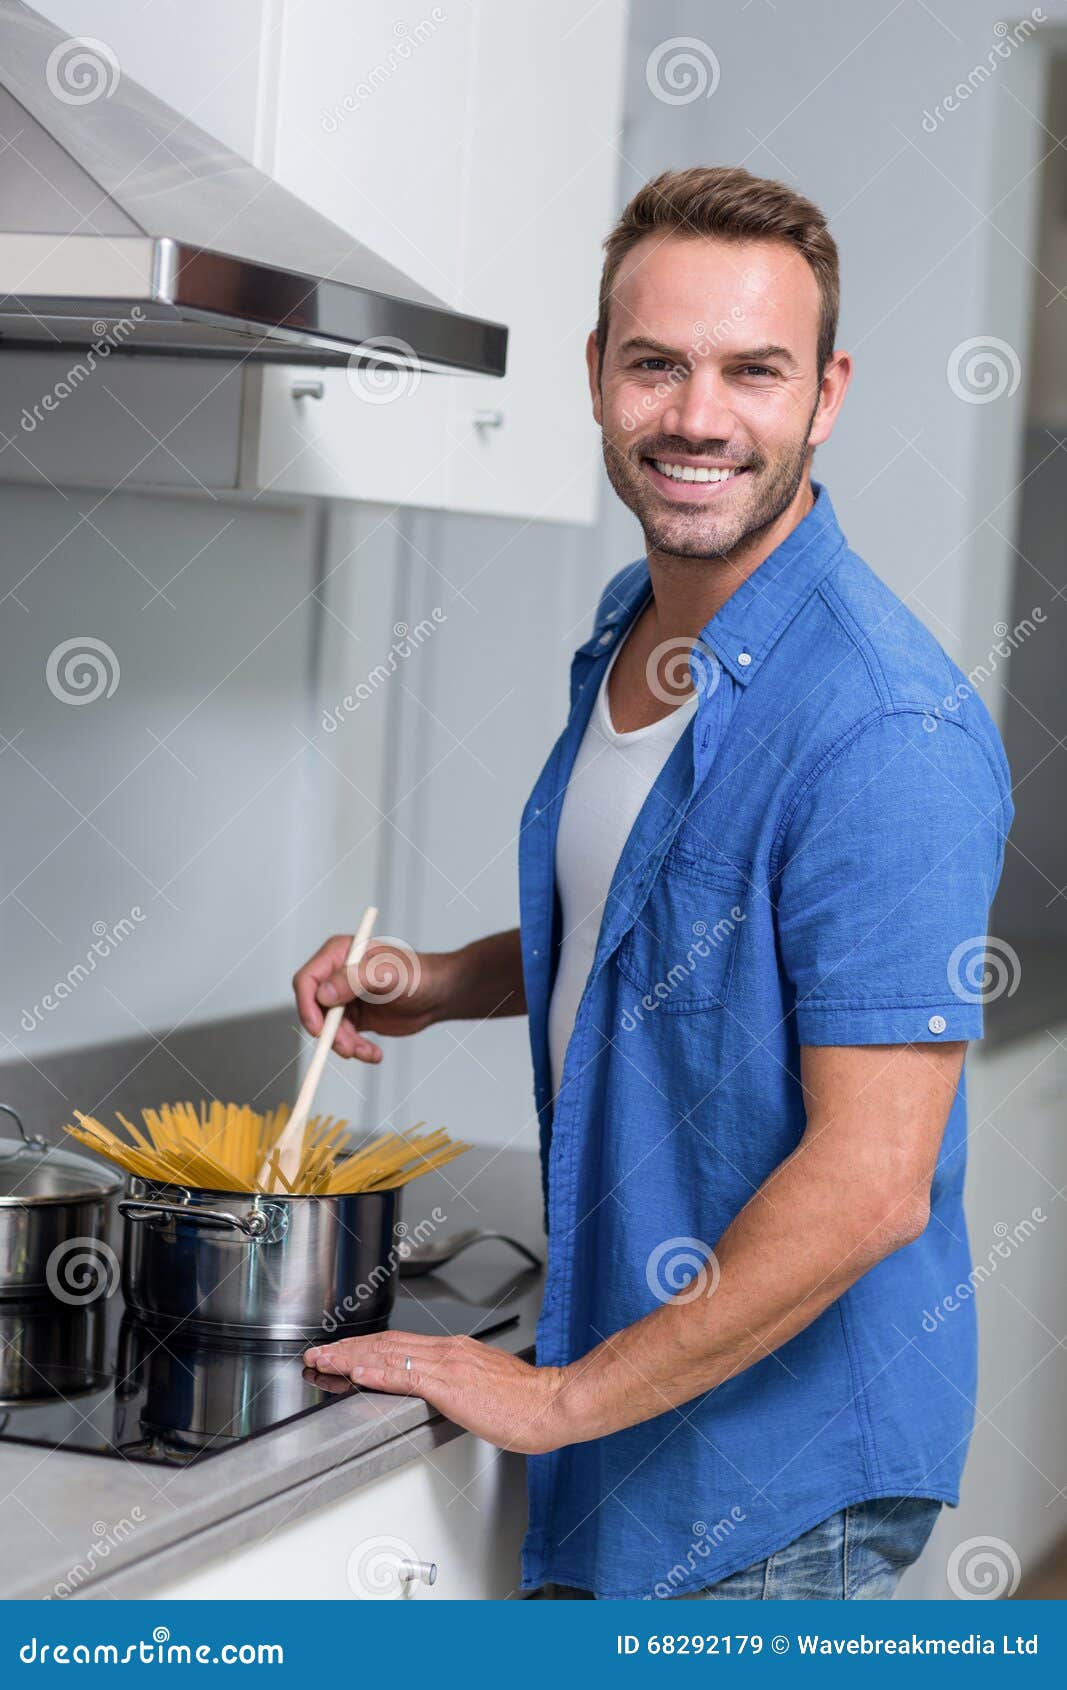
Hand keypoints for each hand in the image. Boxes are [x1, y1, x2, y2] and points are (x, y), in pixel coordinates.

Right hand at [292, 936, 456, 1062]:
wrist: (439, 995)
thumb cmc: (418, 975)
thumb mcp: (387, 974)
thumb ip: (353, 980)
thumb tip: (322, 995)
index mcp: (339, 954)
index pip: (307, 979)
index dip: (306, 1005)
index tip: (317, 1029)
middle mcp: (337, 975)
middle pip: (314, 1008)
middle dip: (329, 1032)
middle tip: (348, 1048)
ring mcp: (344, 997)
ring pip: (328, 1028)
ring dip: (345, 1044)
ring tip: (369, 1052)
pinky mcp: (354, 1017)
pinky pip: (344, 1038)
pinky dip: (356, 1050)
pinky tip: (374, 1054)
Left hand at [302, 1332, 569, 1454]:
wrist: (551, 1403)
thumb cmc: (527, 1402)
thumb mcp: (486, 1385)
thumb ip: (460, 1383)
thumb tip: (445, 1390)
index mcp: (455, 1351)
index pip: (399, 1344)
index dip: (365, 1347)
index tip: (342, 1351)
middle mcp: (447, 1350)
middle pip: (386, 1343)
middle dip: (348, 1348)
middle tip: (319, 1353)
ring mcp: (448, 1364)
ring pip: (389, 1354)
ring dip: (351, 1356)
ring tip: (325, 1360)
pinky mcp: (450, 1385)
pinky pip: (406, 1376)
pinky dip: (378, 1371)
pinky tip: (358, 1371)